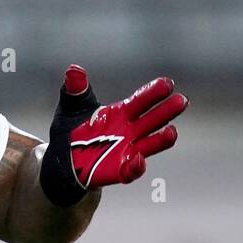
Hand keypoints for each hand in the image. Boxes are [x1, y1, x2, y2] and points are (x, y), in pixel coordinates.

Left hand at [39, 65, 187, 205]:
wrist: (61, 160)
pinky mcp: (119, 171)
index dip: (153, 92)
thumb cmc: (71, 130)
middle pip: (153, 120)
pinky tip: (138, 159)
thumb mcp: (70, 107)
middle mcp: (130, 131)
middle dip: (167, 111)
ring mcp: (127, 151)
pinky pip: (131, 170)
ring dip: (161, 139)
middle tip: (181, 100)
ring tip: (172, 133)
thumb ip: (75, 91)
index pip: (141, 100)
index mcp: (121, 113)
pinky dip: (136, 166)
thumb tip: (73, 70)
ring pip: (150, 145)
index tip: (167, 83)